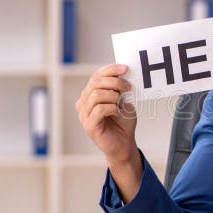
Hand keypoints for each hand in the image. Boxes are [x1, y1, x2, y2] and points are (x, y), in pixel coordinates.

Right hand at [76, 64, 142, 201]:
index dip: (110, 69)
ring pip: (96, 95)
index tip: (125, 68)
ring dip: (113, 95)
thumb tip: (123, 75)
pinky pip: (99, 109)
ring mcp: (84, 115)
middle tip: (128, 87)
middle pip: (95, 83)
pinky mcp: (89, 126)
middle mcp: (84, 103)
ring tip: (121, 102)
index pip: (96, 76)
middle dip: (114, 82)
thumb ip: (120, 90)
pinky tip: (118, 112)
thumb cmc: (123, 123)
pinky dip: (112, 108)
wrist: (124, 144)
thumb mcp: (123, 101)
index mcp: (90, 95)